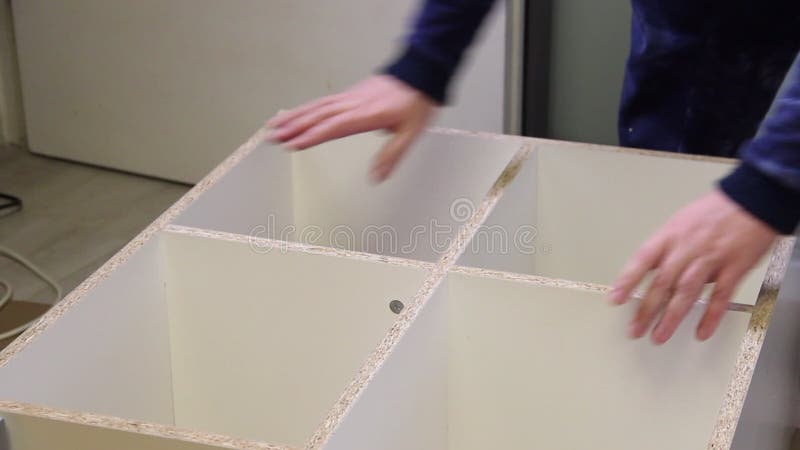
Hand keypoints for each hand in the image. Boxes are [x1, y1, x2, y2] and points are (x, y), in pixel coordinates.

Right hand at [267, 75, 436, 181]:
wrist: (421, 73)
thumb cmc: (416, 104)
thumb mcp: (410, 133)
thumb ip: (391, 155)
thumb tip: (376, 178)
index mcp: (365, 115)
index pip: (333, 127)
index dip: (312, 136)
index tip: (292, 144)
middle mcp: (352, 104)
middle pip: (318, 116)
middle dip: (294, 127)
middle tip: (272, 137)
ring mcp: (350, 96)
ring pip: (317, 107)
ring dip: (294, 116)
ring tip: (274, 126)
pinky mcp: (351, 93)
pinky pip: (323, 101)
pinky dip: (306, 108)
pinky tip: (296, 114)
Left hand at [609, 189, 776, 343]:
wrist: (751, 200)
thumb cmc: (712, 211)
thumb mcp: (679, 221)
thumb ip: (665, 247)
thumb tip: (649, 270)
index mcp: (670, 235)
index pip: (642, 260)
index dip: (627, 281)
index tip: (614, 300)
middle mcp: (687, 249)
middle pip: (663, 283)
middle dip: (646, 309)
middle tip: (634, 330)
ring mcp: (711, 260)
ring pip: (687, 292)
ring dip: (671, 317)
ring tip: (659, 337)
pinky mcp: (735, 268)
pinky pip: (721, 296)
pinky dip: (711, 316)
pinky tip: (701, 332)